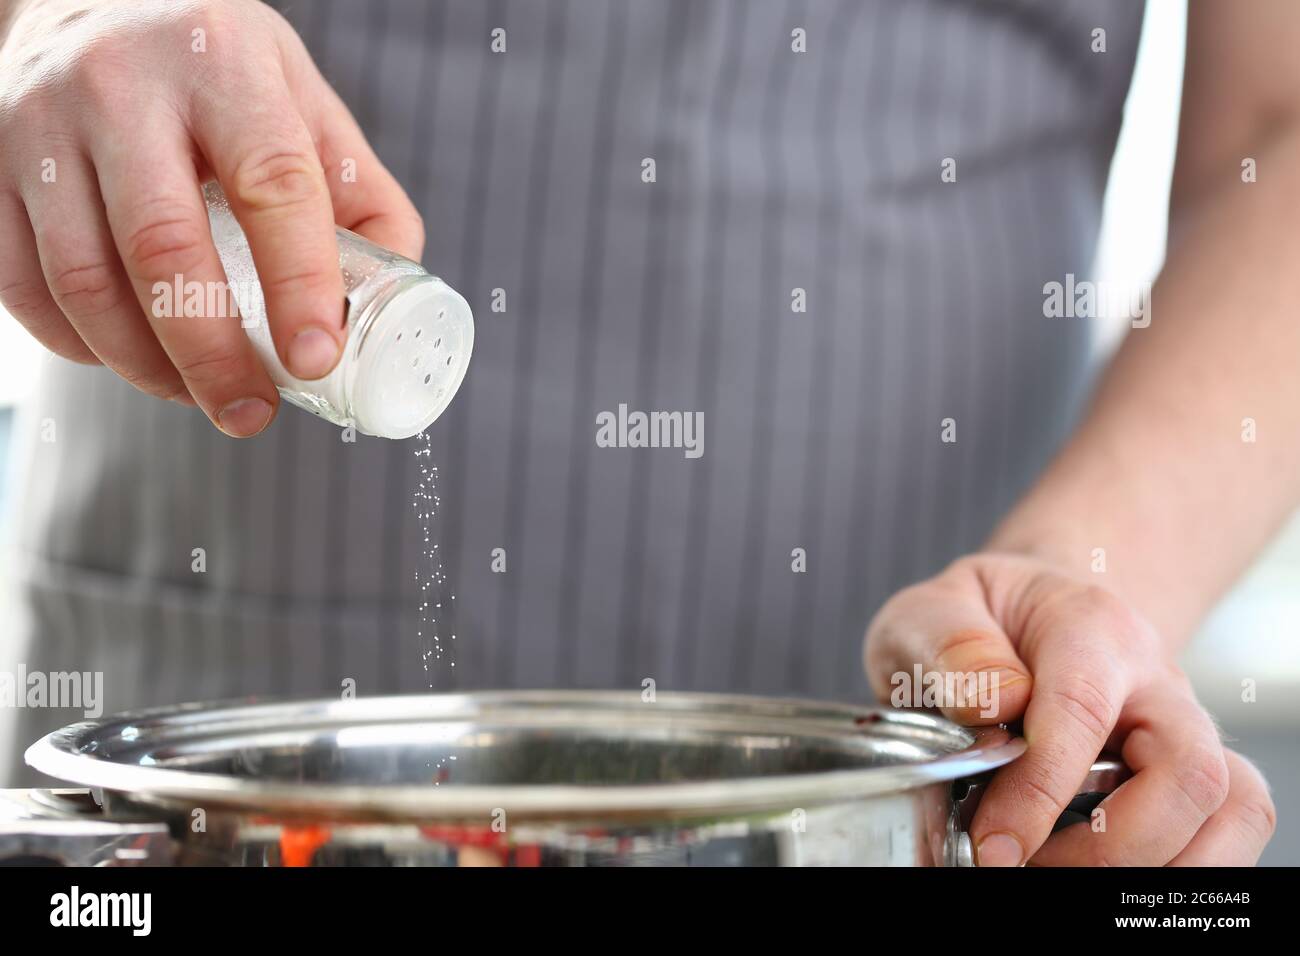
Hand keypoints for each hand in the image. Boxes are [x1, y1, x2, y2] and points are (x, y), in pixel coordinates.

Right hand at [0, 0, 422, 434]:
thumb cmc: (214, 69)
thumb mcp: (303, 100)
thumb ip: (358, 194)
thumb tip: (393, 302)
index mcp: (225, 67)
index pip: (272, 183)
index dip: (299, 283)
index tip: (316, 359)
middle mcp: (122, 89)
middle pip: (165, 249)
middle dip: (213, 356)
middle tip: (251, 413)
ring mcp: (42, 127)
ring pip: (84, 280)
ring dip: (145, 365)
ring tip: (198, 397)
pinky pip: (22, 286)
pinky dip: (79, 346)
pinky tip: (129, 360)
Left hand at [864, 553, 1275, 864]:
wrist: (1029, 617)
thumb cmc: (980, 622)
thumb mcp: (931, 611)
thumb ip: (949, 646)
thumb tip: (994, 703)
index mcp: (1088, 626)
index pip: (1082, 711)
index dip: (1040, 789)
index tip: (993, 845)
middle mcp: (1155, 679)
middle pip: (1189, 770)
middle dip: (1112, 844)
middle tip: (1027, 864)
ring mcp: (1186, 727)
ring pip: (1231, 806)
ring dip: (1154, 863)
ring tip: (1059, 870)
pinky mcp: (1196, 773)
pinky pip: (1232, 828)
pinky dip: (1183, 867)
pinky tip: (1102, 871)